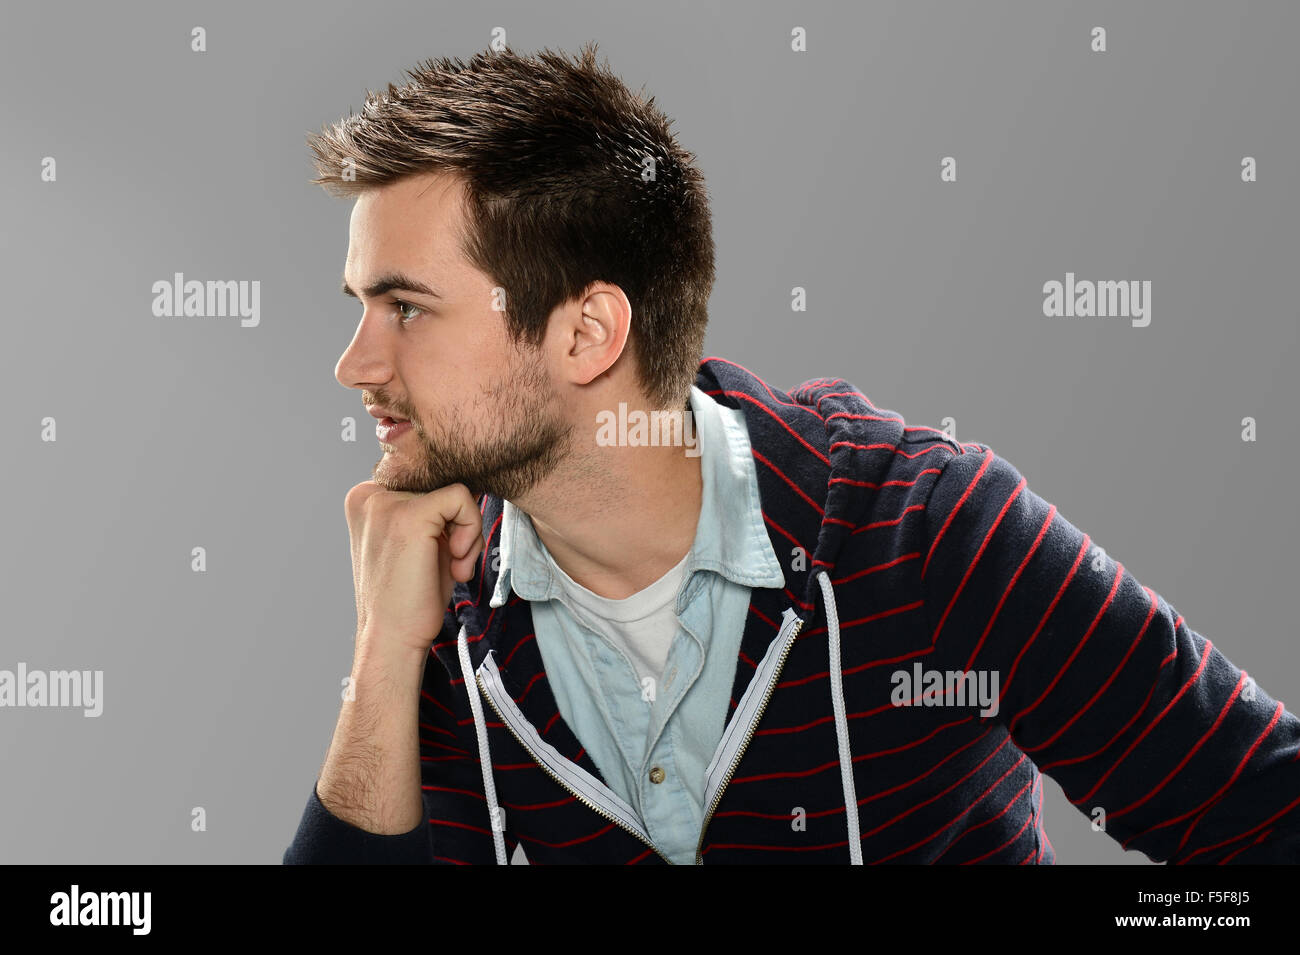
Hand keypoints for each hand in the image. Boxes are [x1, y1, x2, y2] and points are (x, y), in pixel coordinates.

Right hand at [344, 481, 485, 658]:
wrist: (393, 638)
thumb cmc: (410, 597)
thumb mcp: (421, 541)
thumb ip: (434, 509)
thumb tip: (473, 478)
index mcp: (366, 500)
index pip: (426, 484)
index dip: (445, 518)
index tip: (435, 555)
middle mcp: (369, 495)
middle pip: (441, 486)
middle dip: (457, 527)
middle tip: (448, 565)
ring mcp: (386, 503)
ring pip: (456, 492)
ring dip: (467, 533)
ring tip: (451, 567)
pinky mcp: (411, 515)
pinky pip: (462, 497)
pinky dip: (472, 530)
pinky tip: (456, 563)